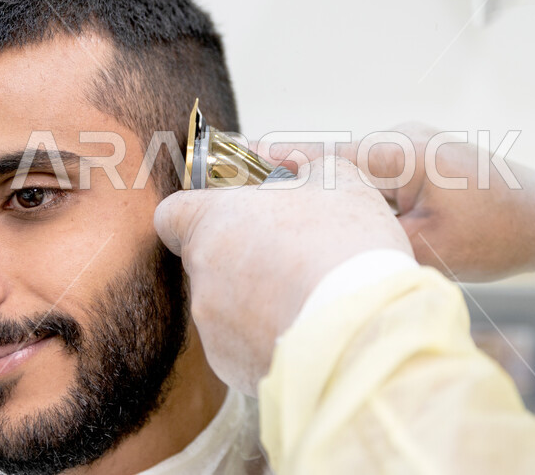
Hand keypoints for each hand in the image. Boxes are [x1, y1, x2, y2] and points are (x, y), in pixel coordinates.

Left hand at [154, 156, 410, 393]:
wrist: (362, 332)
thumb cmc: (346, 248)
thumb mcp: (338, 180)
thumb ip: (303, 168)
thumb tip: (295, 169)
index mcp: (213, 222)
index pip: (172, 214)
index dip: (198, 214)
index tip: (228, 216)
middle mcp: (202, 275)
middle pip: (207, 263)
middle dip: (241, 260)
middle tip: (290, 258)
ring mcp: (212, 326)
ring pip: (227, 308)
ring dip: (257, 302)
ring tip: (308, 300)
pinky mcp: (231, 366)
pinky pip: (244, 346)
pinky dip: (268, 340)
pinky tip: (308, 332)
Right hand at [260, 124, 534, 281]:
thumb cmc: (500, 233)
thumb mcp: (435, 249)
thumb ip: (378, 242)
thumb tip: (331, 246)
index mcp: (404, 155)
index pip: (328, 157)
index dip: (279, 158)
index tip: (234, 155)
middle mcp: (401, 142)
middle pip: (330, 161)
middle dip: (289, 176)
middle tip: (238, 186)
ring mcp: (409, 149)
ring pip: (350, 173)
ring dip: (320, 192)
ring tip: (276, 212)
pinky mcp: (416, 164)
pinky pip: (370, 179)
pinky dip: (347, 197)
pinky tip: (327, 220)